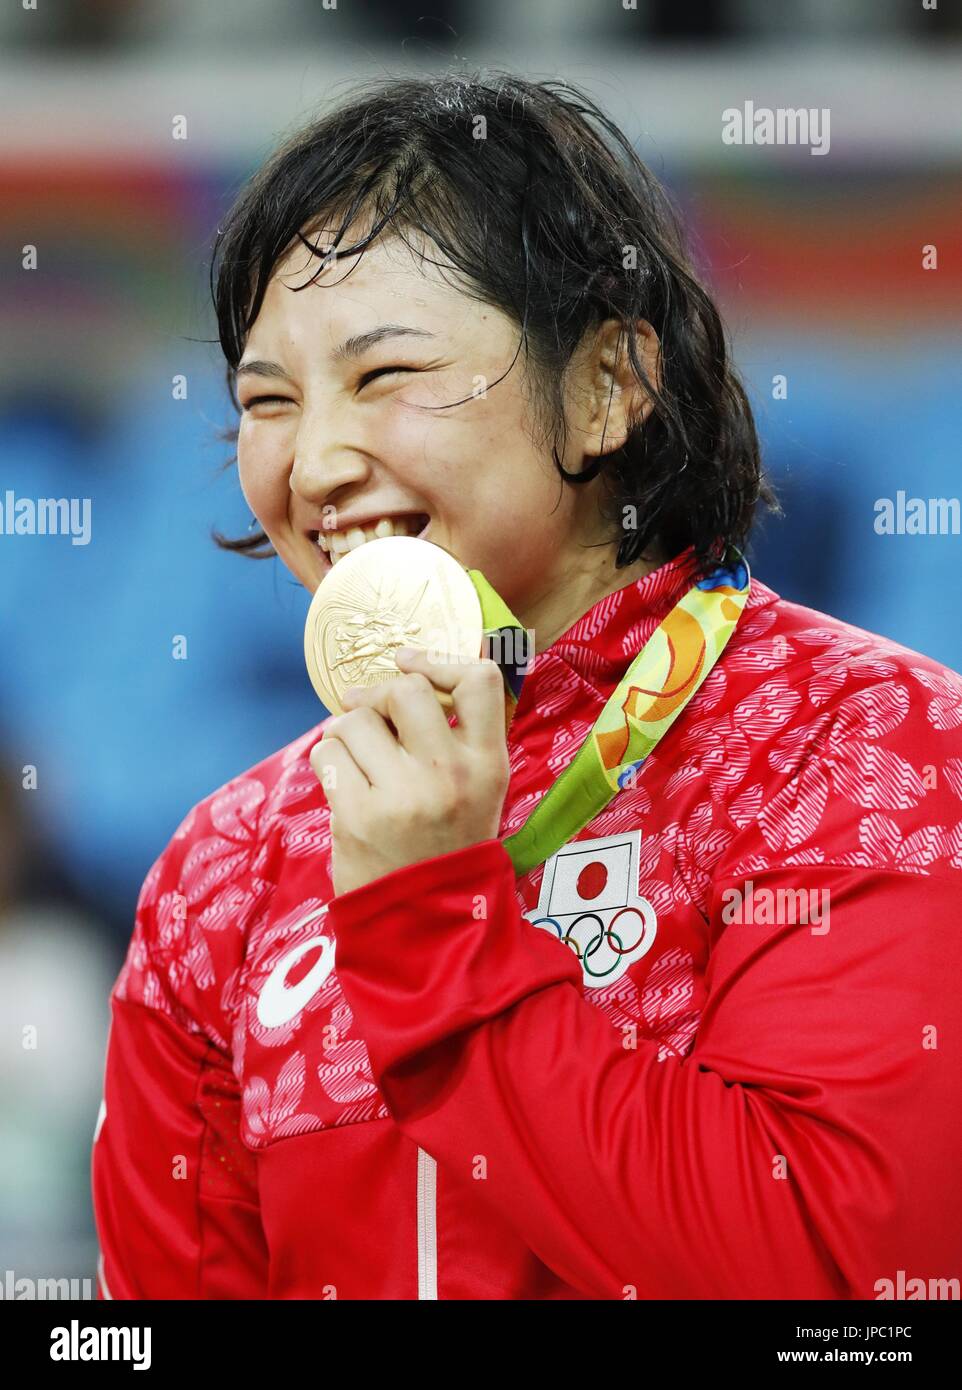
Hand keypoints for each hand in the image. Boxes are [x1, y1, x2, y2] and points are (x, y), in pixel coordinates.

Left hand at [309, 648, 510, 896]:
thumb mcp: (479, 789)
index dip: (439, 660)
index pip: (480, 681)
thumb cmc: (449, 845)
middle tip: (371, 715)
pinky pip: (327, 753)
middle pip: (405, 690)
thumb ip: (456, 735)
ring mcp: (402, 795)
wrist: (427, 923)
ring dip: (348, 731)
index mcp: (488, 764)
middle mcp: (449, 774)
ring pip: (355, 720)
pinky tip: (342, 779)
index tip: (409, 663)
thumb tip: (405, 670)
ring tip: (358, 758)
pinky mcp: (357, 816)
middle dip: (379, 696)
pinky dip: (328, 759)